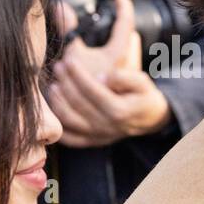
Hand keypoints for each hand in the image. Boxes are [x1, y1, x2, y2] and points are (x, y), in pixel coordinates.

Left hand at [48, 0, 170, 146]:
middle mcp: (107, 126)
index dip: (77, 74)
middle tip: (57, 67)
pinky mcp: (92, 142)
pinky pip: (70, 138)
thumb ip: (124, 77)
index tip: (68, 60)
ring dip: (57, 102)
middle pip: (78, 104)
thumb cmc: (143, 95)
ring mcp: (99, 136)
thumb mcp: (142, 81)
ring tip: (53, 86)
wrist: (150, 119)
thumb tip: (102, 77)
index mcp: (119, 110)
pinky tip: (54, 108)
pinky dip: (59, 125)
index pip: (92, 90)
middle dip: (65, 83)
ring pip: (70, 121)